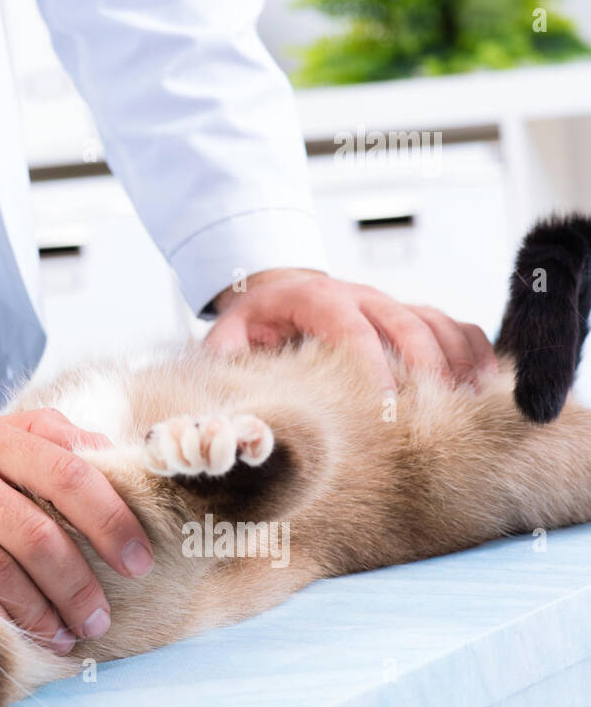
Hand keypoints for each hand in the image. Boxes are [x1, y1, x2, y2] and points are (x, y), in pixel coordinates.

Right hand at [0, 399, 154, 655]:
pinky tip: (19, 632)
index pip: (67, 471)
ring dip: (42, 606)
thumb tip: (105, 448)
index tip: (137, 556)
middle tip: (103, 612)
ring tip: (69, 632)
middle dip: (79, 579)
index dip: (109, 517)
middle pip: (38, 527)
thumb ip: (40, 431)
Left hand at [206, 268, 497, 392]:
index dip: (372, 367)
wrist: (274, 291)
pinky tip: (487, 384)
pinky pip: (452, 325)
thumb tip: (220, 407)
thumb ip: (222, 364)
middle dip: (424, 368)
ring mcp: (390, 302)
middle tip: (436, 415)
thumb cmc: (252, 324)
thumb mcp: (225, 338)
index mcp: (314, 299)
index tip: (388, 407)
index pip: (350, 330)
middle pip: (404, 324)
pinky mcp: (410, 313)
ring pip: (435, 322)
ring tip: (472, 404)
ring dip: (456, 361)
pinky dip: (474, 351)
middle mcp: (359, 295)